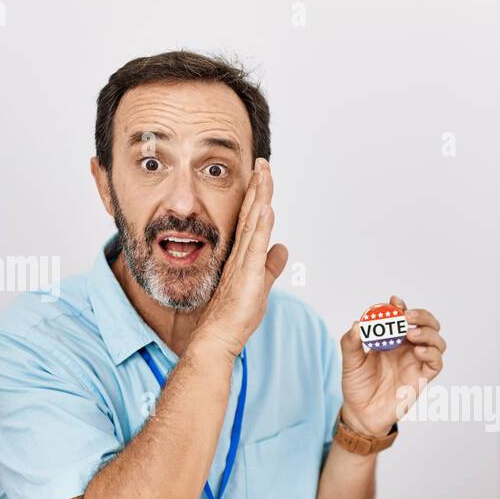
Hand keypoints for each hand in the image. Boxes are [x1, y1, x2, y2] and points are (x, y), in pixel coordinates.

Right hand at [193, 158, 287, 360]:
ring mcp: (242, 262)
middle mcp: (240, 253)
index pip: (252, 219)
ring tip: (263, 173)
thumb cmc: (234, 316)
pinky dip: (261, 227)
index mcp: (243, 254)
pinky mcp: (247, 275)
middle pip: (251, 213)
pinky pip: (255, 246)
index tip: (261, 174)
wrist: (217, 337)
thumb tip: (283, 249)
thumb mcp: (261, 284)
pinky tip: (265, 209)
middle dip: (257, 187)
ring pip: (253, 223)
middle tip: (261, 161)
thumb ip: (271, 265)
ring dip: (259, 197)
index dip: (257, 196)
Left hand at [339, 296, 445, 436]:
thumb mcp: (350, 362)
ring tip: (410, 333)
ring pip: (436, 340)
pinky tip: (417, 351)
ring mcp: (417, 362)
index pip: (403, 316)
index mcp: (392, 339)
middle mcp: (408, 348)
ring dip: (428, 332)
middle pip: (427, 324)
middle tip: (406, 316)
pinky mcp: (423, 378)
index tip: (394, 302)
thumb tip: (358, 324)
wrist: (361, 414)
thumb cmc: (357, 387)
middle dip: (421, 316)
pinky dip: (431, 353)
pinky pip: (436, 362)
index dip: (401, 306)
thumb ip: (351, 343)